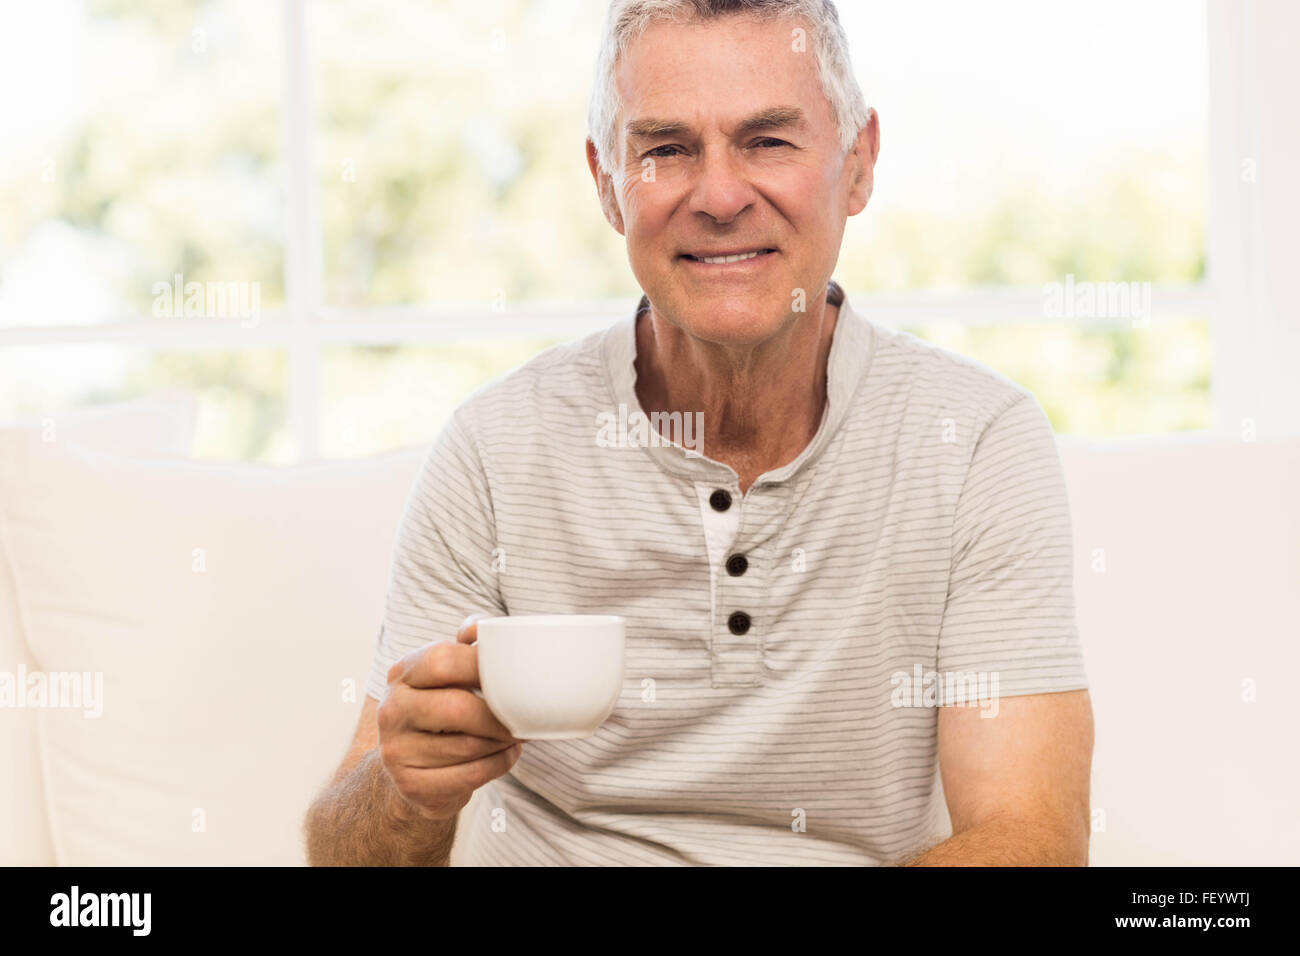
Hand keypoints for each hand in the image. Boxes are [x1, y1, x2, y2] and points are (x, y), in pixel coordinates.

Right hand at [377, 613, 523, 820]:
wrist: (413, 768)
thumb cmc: (444, 708)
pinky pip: (470, 775)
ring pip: (469, 746)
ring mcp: (396, 751)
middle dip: (499, 714)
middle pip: (457, 708)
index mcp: (402, 673)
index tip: (515, 674)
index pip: (443, 661)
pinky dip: (499, 764)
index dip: (484, 666)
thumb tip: (485, 628)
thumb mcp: (450, 673)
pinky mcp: (412, 786)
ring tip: (517, 733)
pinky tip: (507, 754)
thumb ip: (469, 645)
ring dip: (503, 741)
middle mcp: (392, 710)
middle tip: (525, 715)